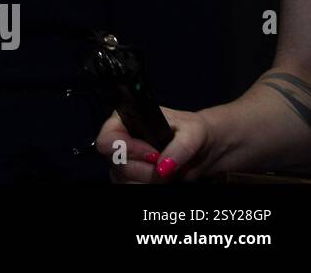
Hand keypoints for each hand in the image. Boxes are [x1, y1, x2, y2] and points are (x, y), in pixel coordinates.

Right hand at [95, 108, 211, 181]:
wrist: (203, 150)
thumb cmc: (194, 131)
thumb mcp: (194, 132)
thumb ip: (180, 146)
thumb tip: (163, 167)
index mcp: (125, 121)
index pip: (108, 140)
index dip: (128, 150)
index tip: (154, 154)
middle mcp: (119, 142)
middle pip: (117, 165)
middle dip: (146, 170)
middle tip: (168, 165)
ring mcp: (124, 163)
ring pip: (124, 181)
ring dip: (151, 181)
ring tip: (169, 171)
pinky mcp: (132, 179)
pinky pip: (133, 189)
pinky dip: (151, 188)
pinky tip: (165, 180)